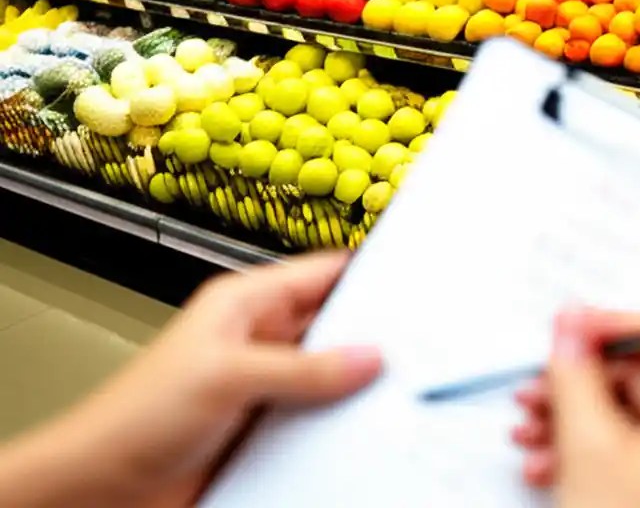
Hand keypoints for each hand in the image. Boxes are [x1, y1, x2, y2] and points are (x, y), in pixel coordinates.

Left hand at [0, 252, 380, 507]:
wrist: (103, 486)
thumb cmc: (135, 417)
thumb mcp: (228, 377)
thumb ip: (303, 368)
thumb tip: (366, 357)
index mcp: (245, 303)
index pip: (322, 273)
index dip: (369, 273)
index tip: (414, 282)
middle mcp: (258, 339)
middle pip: (334, 326)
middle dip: (372, 336)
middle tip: (418, 345)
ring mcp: (265, 384)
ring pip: (331, 375)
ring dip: (355, 385)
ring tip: (396, 390)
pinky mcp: (267, 426)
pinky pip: (319, 416)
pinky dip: (340, 422)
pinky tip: (362, 428)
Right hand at [513, 309, 639, 507]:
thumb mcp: (589, 448)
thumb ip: (575, 377)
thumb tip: (568, 324)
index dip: (610, 323)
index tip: (565, 329)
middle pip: (637, 375)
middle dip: (577, 380)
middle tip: (535, 383)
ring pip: (619, 414)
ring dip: (567, 415)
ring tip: (528, 426)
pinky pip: (616, 449)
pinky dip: (576, 449)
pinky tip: (541, 462)